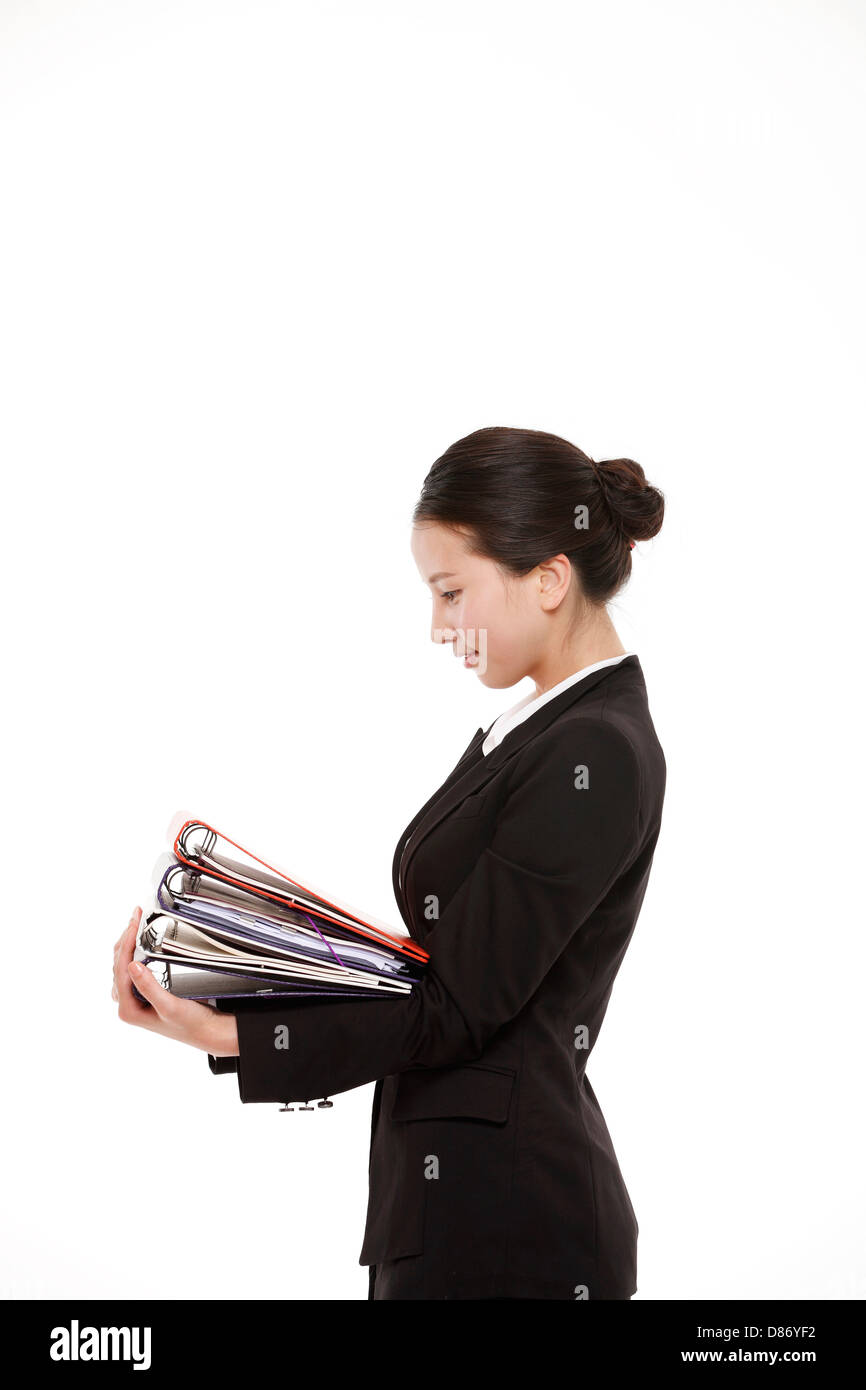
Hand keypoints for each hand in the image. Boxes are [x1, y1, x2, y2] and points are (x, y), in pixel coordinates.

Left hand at [113, 906, 238, 1056]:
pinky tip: (140, 939)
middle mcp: (127, 1003)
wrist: (206, 1031)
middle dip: (126, 937)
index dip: (126, 942)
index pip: (121, 968)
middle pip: (119, 962)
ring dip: (128, 941)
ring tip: (136, 921)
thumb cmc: (190, 1024)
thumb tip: (131, 965)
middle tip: (136, 914)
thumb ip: (149, 987)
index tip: (135, 921)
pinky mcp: (143, 992)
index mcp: (128, 1008)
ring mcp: (134, 997)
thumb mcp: (170, 1006)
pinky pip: (132, 966)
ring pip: (123, 963)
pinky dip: (135, 949)